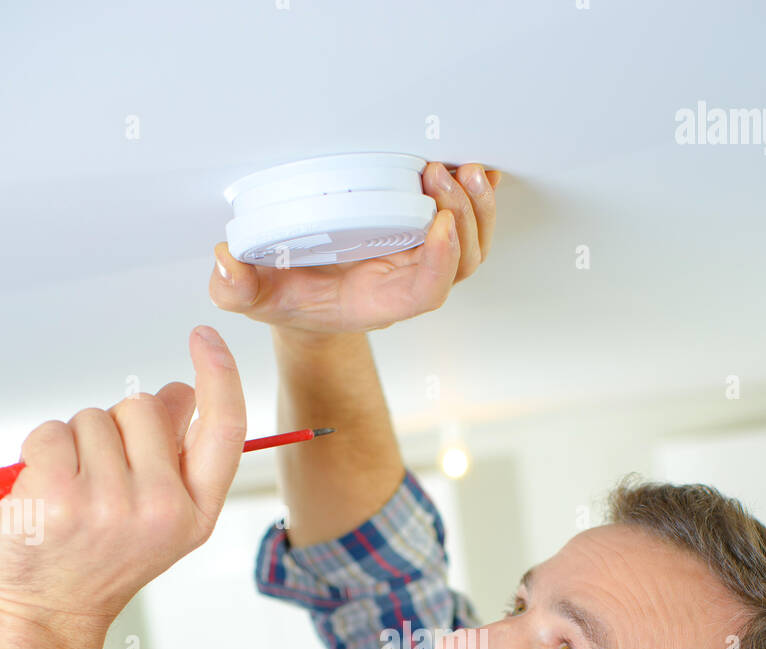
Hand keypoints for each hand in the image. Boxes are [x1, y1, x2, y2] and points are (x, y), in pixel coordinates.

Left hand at [0, 325, 245, 648]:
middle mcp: (161, 511)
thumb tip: (181, 394)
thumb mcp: (158, 516)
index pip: (224, 431)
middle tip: (103, 476)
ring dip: (77, 443)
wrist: (49, 610)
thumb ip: (175, 457)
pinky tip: (49, 492)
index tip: (207, 341)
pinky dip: (43, 453)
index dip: (219, 377)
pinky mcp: (62, 497)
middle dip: (119, 426)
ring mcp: (111, 505)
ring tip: (74, 491)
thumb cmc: (98, 560)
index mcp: (195, 514)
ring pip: (95, 419)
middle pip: (145, 409)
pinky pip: (53, 433)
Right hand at [208, 161, 501, 334]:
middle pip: (459, 261)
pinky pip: (465, 222)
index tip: (437, 222)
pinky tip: (477, 167)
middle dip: (461, 217)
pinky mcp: (423, 237)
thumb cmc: (284, 296)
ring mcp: (420, 261)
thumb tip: (225, 262)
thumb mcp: (251, 295)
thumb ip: (236, 287)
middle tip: (442, 173)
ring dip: (475, 204)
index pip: (425, 291)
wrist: (301, 295)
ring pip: (470, 242)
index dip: (439, 261)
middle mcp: (407, 284)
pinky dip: (476, 196)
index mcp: (378, 301)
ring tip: (463, 166)